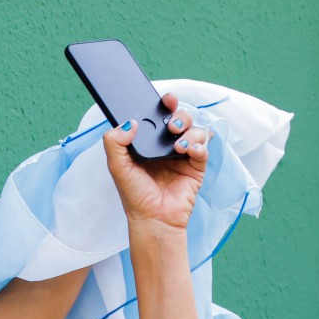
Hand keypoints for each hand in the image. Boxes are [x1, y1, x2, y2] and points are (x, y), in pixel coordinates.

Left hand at [103, 93, 210, 231]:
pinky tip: (189, 152)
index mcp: (149, 143)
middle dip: (180, 116)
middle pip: (181, 119)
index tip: (166, 100)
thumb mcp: (117, 167)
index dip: (165, 105)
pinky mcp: (197, 166)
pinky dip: (199, 146)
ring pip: (196, 130)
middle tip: (172, 125)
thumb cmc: (134, 194)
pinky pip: (204, 148)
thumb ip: (115, 143)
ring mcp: (183, 155)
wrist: (153, 218)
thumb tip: (129, 123)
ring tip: (178, 145)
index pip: (159, 117)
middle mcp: (167, 146)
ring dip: (190, 132)